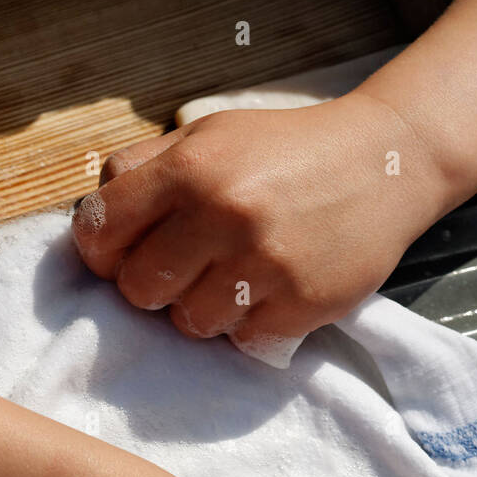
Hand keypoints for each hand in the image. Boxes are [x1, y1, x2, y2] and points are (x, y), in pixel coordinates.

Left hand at [72, 91, 452, 364]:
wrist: (385, 164)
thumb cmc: (287, 152)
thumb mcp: (210, 135)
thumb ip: (145, 170)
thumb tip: (91, 222)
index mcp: (192, 168)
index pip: (100, 232)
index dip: (102, 251)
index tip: (122, 253)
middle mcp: (224, 215)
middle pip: (139, 289)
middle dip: (153, 285)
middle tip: (185, 267)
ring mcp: (264, 266)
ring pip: (189, 324)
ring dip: (203, 308)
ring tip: (234, 277)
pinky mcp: (300, 305)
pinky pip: (242, 341)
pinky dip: (249, 324)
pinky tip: (270, 290)